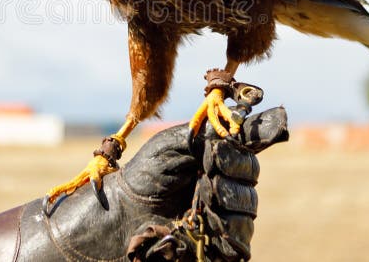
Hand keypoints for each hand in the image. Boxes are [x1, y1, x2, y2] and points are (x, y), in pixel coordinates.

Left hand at [0, 106, 287, 260]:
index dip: (247, 148)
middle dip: (233, 176)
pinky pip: (239, 245)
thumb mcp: (172, 144)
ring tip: (202, 203)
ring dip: (229, 205)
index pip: (247, 151)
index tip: (232, 148)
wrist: (117, 217)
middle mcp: (220, 185)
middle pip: (251, 180)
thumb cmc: (141, 176)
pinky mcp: (215, 246)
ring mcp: (219, 217)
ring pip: (248, 212)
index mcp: (212, 159)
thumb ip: (208, 133)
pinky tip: (206, 228)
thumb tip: (240, 121)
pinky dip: (227, 235)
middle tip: (207, 176)